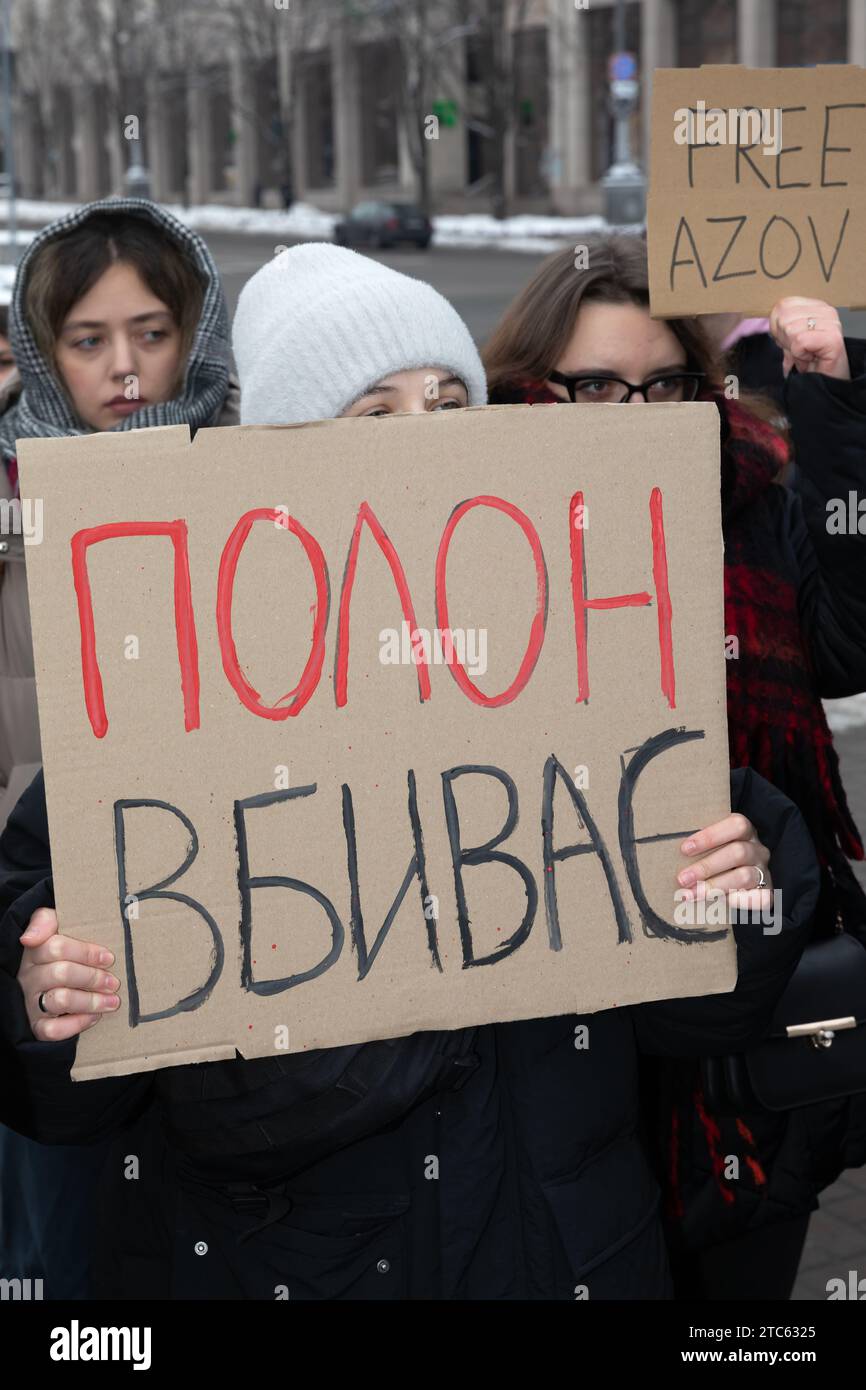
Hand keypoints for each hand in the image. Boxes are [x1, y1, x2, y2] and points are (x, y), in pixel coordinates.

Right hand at [16, 906, 120, 1040]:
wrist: (40, 987)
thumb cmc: (56, 954)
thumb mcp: (51, 930)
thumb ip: (44, 921)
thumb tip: (29, 938)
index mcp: (34, 952)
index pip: (56, 947)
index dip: (86, 952)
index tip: (109, 958)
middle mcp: (30, 978)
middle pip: (61, 973)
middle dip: (93, 977)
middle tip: (114, 982)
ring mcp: (32, 1003)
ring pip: (60, 1000)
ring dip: (90, 1001)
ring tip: (112, 1001)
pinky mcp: (37, 1026)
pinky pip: (54, 1030)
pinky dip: (77, 1024)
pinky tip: (94, 1017)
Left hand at [677, 812, 772, 913]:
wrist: (740, 884)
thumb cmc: (715, 859)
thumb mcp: (710, 847)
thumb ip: (697, 847)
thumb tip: (664, 852)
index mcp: (745, 831)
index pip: (736, 825)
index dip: (710, 836)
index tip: (684, 849)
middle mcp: (758, 850)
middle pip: (738, 852)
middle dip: (706, 866)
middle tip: (682, 879)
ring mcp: (764, 872)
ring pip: (745, 876)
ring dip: (714, 886)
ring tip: (690, 895)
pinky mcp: (768, 893)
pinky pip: (761, 898)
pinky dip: (741, 901)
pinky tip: (723, 902)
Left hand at [769, 297, 848, 380]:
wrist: (826, 385)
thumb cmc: (811, 364)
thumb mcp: (790, 341)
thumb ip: (781, 327)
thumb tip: (772, 318)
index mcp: (815, 306)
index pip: (782, 306)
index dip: (778, 329)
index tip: (792, 343)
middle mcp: (826, 311)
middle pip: (784, 318)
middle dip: (785, 340)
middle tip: (801, 352)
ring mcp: (832, 324)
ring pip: (791, 329)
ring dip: (794, 350)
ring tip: (807, 356)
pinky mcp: (833, 339)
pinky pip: (800, 342)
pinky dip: (800, 356)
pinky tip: (811, 359)